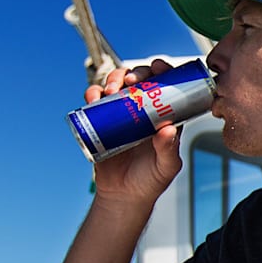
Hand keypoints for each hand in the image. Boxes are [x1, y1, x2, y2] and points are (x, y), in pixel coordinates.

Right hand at [86, 60, 185, 203]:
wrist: (124, 195)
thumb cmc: (151, 180)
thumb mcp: (166, 167)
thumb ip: (168, 150)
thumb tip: (167, 130)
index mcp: (164, 117)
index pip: (166, 87)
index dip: (164, 72)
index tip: (160, 67)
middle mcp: (143, 111)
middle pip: (140, 80)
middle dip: (136, 72)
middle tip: (132, 79)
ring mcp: (121, 114)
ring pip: (117, 85)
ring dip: (113, 79)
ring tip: (112, 90)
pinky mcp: (101, 121)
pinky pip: (96, 101)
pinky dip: (93, 93)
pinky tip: (94, 97)